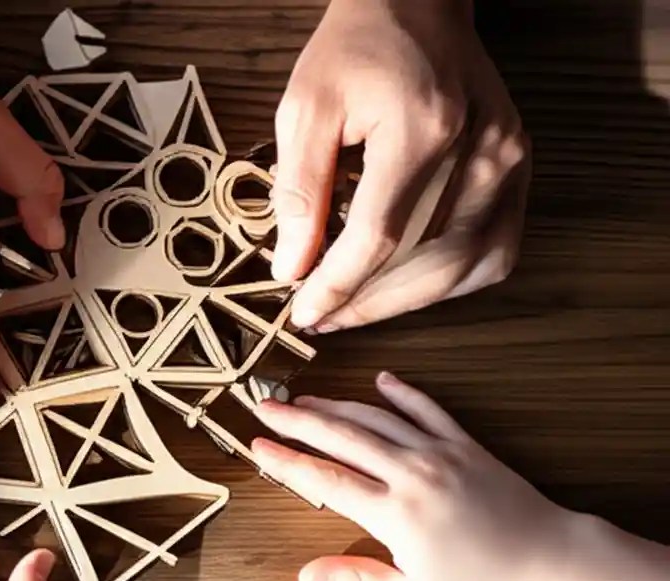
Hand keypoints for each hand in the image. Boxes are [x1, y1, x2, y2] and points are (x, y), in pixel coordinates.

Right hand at [250, 372, 568, 580]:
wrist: (547, 559)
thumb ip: (356, 580)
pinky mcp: (464, 444)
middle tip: (264, 406)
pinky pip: (427, 409)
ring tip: (303, 399)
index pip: (325, 479)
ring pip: (376, 418)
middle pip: (341, 438)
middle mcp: (411, 474)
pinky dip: (402, 393)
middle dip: (297, 420)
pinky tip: (380, 381)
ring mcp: (438, 453)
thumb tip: (303, 576)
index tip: (256, 446)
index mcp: (393, 513)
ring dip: (336, 406)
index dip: (286, 461)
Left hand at [272, 0, 530, 331]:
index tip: (303, 312)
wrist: (415, 4)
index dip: (338, 284)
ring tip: (356, 307)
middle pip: (433, 261)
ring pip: (469, 264)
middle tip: (323, 318)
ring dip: (410, 300)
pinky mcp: (520, 165)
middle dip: (371, 303)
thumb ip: (300, 191)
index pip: (381, 235)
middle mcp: (482, 148)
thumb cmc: (357, 48)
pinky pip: (497, 247)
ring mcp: (511, 158)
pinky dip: (453, 279)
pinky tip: (409, 285)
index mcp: (424, 128)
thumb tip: (292, 267)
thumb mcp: (306, 108)